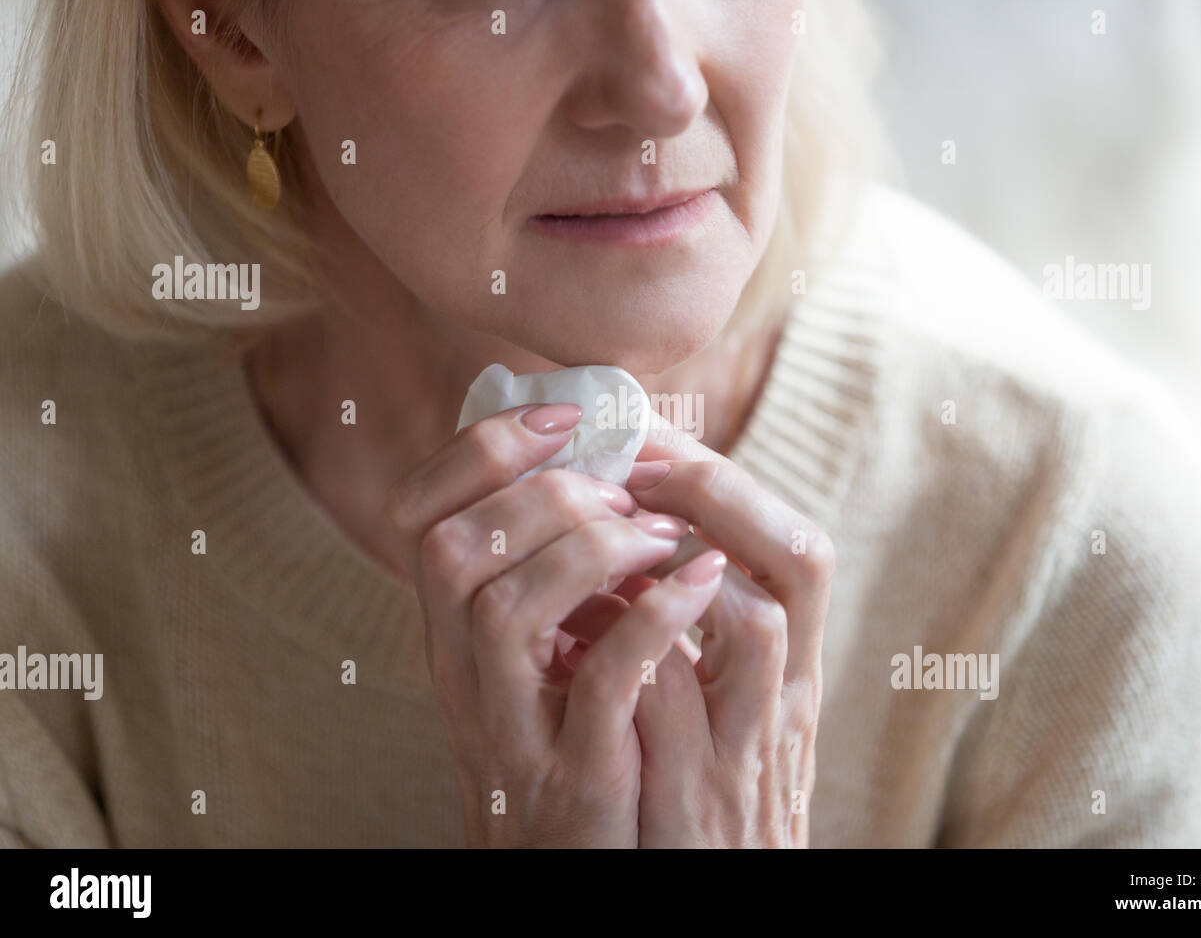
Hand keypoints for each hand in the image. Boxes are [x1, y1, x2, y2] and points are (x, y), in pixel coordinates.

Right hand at [384, 403, 728, 846]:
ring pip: (505, 604)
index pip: (420, 513)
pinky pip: (602, 677)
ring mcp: (512, 727)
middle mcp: (461, 674)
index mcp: (451, 630)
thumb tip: (590, 457)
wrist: (570, 861)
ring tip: (662, 538)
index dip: (482, 447)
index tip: (564, 418)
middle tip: (625, 492)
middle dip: (544, 491)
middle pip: (453, 547)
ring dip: (593, 546)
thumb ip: (545, 568)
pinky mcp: (576, 774)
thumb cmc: (571, 737)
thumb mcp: (539, 649)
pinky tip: (700, 582)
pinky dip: (655, 616)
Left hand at [621, 425, 834, 846]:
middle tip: (632, 457)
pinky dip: (632, 635)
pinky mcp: (698, 793)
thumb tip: (634, 541)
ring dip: (675, 556)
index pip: (800, 549)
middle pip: (799, 560)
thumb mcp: (718, 707)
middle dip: (712, 490)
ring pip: (754, 617)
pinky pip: (670, 691)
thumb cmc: (700, 794)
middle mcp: (789, 697)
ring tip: (610, 521)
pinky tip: (583, 610)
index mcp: (792, 669)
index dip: (730, 483)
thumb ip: (692, 632)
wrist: (705, 892)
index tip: (656, 443)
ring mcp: (749, 744)